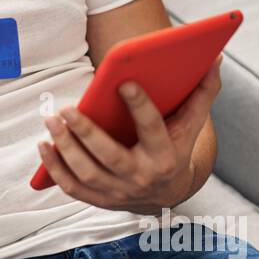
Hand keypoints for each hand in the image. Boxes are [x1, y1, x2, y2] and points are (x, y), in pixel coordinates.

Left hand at [37, 55, 222, 212]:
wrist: (167, 193)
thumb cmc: (175, 146)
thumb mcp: (190, 124)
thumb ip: (202, 92)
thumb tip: (215, 57)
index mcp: (165, 156)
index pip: (152, 129)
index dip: (140, 106)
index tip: (124, 81)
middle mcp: (142, 178)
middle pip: (111, 157)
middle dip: (87, 133)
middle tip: (66, 109)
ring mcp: (118, 193)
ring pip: (87, 173)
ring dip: (65, 148)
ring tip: (51, 120)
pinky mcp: (98, 201)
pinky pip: (72, 188)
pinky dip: (55, 168)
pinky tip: (44, 145)